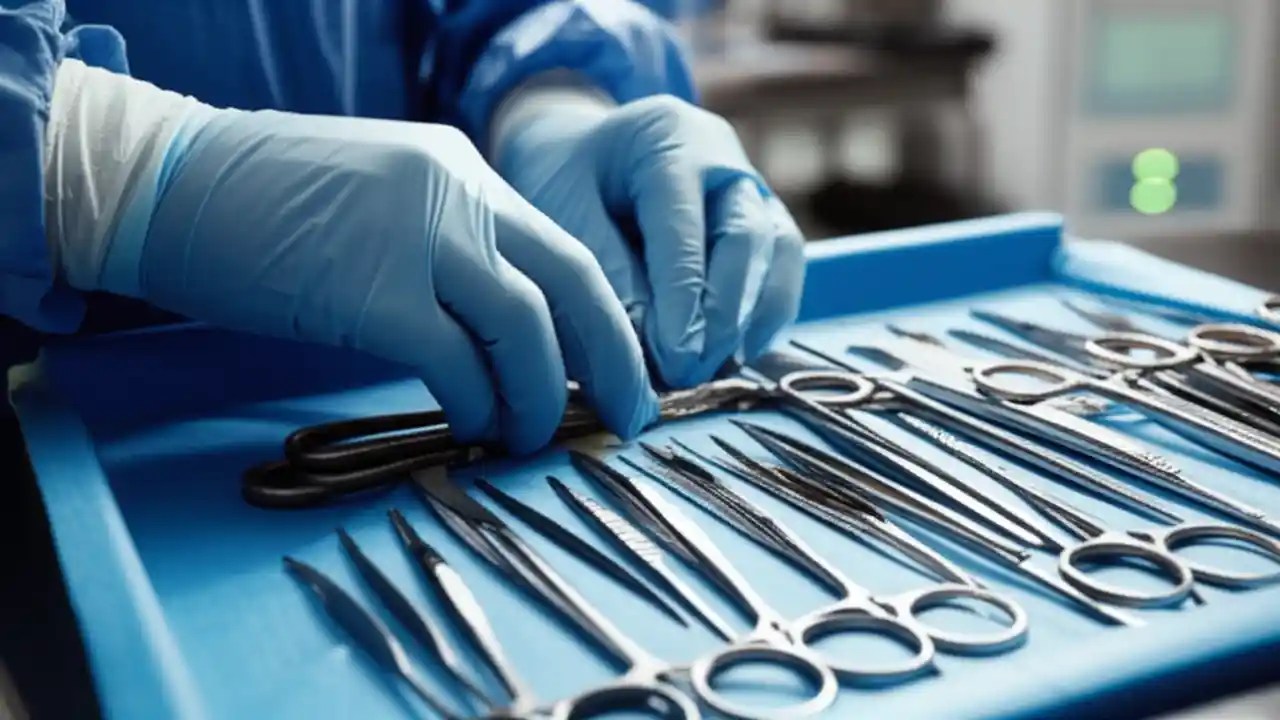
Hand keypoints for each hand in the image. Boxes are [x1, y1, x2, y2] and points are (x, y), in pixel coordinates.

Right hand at [129, 111, 658, 451]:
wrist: (164, 184)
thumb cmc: (265, 208)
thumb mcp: (382, 204)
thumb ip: (450, 251)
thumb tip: (507, 336)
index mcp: (462, 174)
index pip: (563, 252)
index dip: (606, 322)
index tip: (624, 375)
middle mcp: (455, 194)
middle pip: (572, 283)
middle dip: (613, 361)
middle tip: (627, 421)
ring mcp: (414, 236)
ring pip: (526, 326)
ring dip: (542, 395)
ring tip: (530, 437)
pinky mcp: (370, 289)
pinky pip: (456, 362)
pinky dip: (476, 405)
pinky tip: (472, 427)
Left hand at [494, 89, 805, 387]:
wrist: (577, 153)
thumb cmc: (563, 178)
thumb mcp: (563, 211)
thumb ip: (608, 272)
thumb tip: (653, 346)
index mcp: (668, 138)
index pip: (684, 227)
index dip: (683, 300)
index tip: (673, 360)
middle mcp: (724, 158)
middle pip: (747, 238)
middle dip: (723, 315)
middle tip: (690, 374)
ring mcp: (750, 189)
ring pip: (779, 254)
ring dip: (751, 320)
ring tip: (711, 372)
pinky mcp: (763, 223)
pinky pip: (783, 270)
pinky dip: (762, 317)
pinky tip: (730, 357)